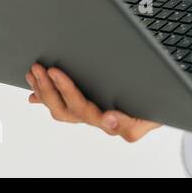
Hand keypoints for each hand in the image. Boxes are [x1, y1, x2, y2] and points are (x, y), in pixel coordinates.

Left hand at [26, 62, 162, 142]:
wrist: (157, 108)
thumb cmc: (153, 111)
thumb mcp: (150, 118)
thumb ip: (130, 124)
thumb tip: (107, 121)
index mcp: (109, 120)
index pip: (83, 108)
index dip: (67, 90)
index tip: (56, 73)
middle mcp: (96, 118)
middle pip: (66, 109)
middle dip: (51, 88)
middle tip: (43, 68)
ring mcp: (88, 113)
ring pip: (59, 109)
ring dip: (45, 90)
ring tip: (35, 72)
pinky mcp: (83, 107)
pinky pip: (60, 106)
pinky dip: (45, 96)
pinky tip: (35, 92)